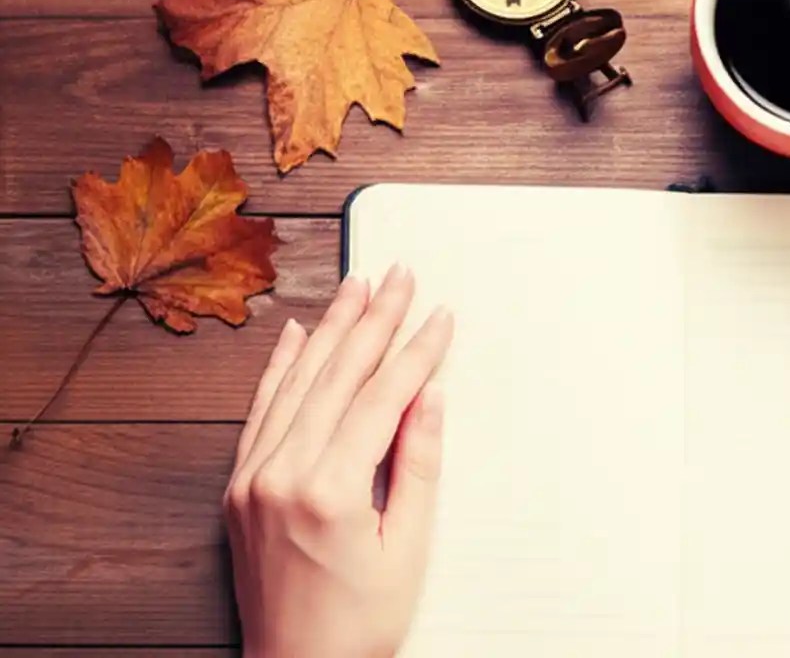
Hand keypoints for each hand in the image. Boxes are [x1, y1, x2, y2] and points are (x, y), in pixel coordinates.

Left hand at [224, 267, 453, 657]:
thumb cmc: (357, 624)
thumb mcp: (407, 548)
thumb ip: (419, 464)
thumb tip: (428, 397)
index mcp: (328, 491)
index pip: (381, 398)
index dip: (416, 352)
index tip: (438, 317)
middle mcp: (281, 475)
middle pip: (337, 376)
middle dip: (374, 320)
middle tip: (399, 277)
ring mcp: (253, 477)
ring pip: (297, 383)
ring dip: (330, 330)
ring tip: (357, 288)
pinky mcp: (239, 485)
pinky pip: (260, 410)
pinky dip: (279, 368)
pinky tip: (295, 334)